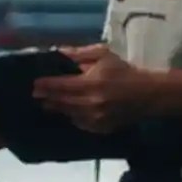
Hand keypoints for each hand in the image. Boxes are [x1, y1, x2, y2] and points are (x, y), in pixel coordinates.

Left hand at [34, 44, 151, 133]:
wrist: (147, 95)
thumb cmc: (124, 71)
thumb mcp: (103, 55)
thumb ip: (79, 54)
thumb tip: (58, 52)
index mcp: (91, 83)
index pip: (61, 85)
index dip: (46, 84)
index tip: (34, 83)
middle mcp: (91, 103)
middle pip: (61, 102)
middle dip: (47, 97)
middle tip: (34, 94)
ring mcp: (95, 119)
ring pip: (68, 114)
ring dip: (56, 108)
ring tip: (45, 103)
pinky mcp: (100, 129)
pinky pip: (79, 123)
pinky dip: (71, 117)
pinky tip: (65, 111)